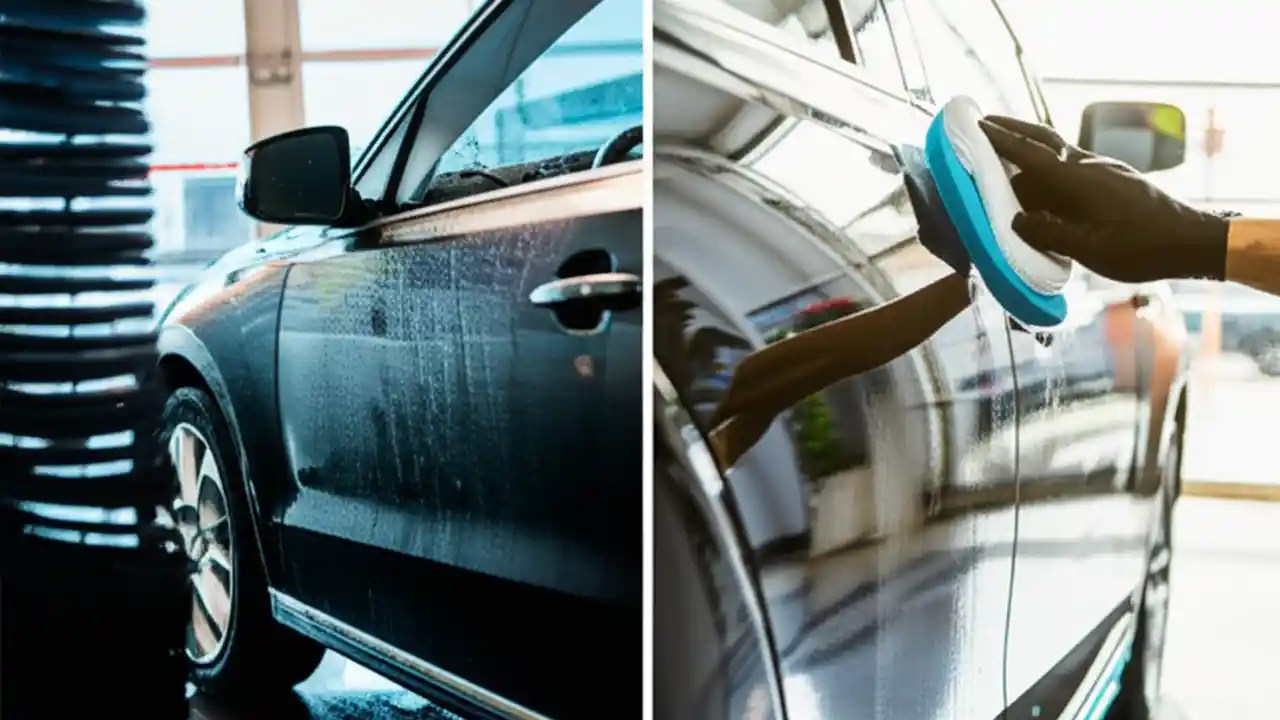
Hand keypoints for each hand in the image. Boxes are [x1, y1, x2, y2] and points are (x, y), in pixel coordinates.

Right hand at [979, 115, 1229, 282]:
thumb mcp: (1090, 250)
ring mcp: (1103, 171)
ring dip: (1029, 148)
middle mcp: (1089, 167)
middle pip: (1044, 139)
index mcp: (1080, 181)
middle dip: (1013, 129)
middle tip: (985, 122)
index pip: (1032, 155)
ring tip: (1003, 153)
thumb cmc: (1142, 248)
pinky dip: (1047, 166)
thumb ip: (1050, 233)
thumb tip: (1017, 219)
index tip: (976, 126)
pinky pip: (1070, 166)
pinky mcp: (1111, 180)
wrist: (1191, 241)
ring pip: (1057, 152)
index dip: (1002, 141)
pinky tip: (1040, 181)